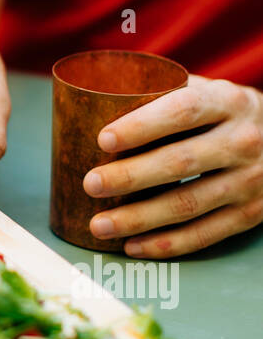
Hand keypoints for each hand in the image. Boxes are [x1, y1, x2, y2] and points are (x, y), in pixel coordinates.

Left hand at [83, 76, 262, 256]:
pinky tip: (133, 246)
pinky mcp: (250, 214)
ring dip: (139, 218)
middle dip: (131, 176)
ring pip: (189, 205)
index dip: (142, 126)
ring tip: (99, 224)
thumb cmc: (224, 113)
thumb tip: (95, 102)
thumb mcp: (207, 92)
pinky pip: (205, 234)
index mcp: (228, 102)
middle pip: (181, 162)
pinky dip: (166, 244)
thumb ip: (163, 94)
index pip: (183, 111)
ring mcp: (251, 181)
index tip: (103, 140)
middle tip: (91, 184)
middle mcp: (243, 141)